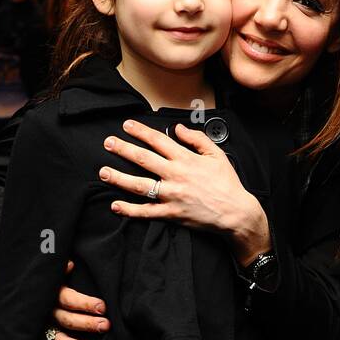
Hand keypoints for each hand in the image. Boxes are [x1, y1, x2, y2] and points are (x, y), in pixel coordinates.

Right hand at [50, 260, 108, 339]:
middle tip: (105, 326)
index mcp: (49, 296)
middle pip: (67, 320)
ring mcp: (43, 332)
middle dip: (87, 324)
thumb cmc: (44, 289)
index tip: (102, 307)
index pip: (67, 299)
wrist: (18, 304)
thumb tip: (69, 264)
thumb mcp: (49, 278)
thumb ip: (59, 272)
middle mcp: (45, 315)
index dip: (84, 303)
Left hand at [99, 119, 269, 256]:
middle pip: (143, 159)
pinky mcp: (171, 214)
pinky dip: (130, 210)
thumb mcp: (216, 154)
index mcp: (186, 159)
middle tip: (107, 143)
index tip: (126, 125)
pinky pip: (147, 212)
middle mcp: (176, 175)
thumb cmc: (227, 183)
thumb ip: (196, 139)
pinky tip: (115, 205)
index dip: (140, 131)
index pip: (158, 140)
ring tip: (103, 172)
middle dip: (123, 149)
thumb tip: (178, 128)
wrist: (235, 212)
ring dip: (119, 178)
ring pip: (140, 185)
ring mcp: (172, 195)